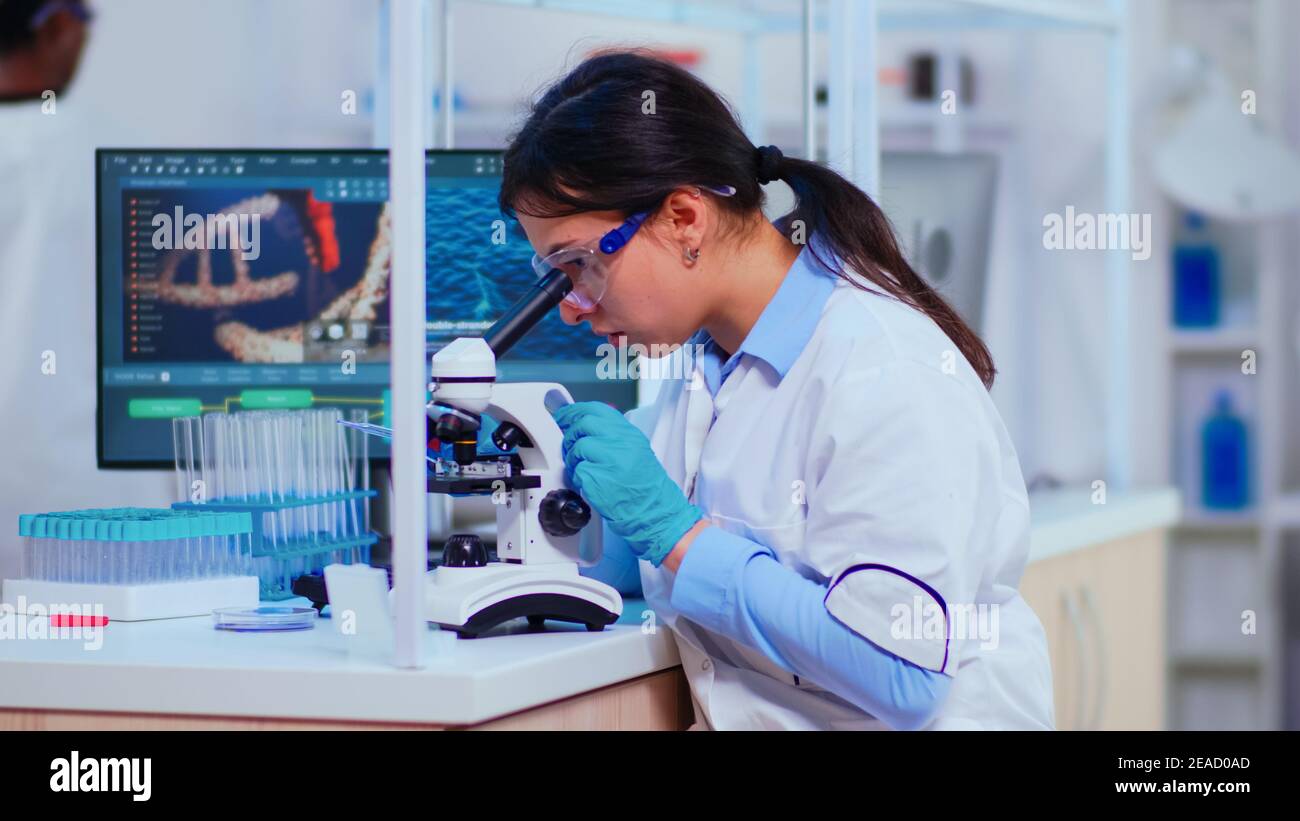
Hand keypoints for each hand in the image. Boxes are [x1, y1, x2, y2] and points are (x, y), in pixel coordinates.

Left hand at [553, 402, 702, 567]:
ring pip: (578, 447)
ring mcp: (610, 461)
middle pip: (584, 424)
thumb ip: (611, 436)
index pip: (597, 410)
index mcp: (630, 435)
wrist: (655, 513)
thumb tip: (581, 425)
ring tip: (584, 470)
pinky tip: (589, 485)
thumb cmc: (644, 488)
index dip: (575, 411)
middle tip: (568, 445)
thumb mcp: (634, 452)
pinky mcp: (598, 480)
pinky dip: (578, 478)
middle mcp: (622, 444)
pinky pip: (577, 471)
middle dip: (570, 435)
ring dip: (574, 459)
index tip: (564, 416)